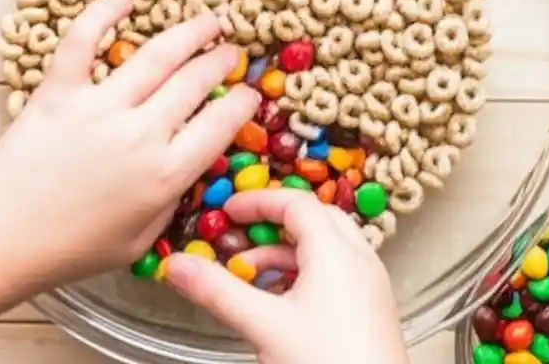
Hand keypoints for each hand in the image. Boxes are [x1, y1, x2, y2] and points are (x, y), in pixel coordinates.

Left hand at [0, 0, 260, 289]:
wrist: (3, 237)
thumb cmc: (73, 248)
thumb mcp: (141, 240)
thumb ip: (170, 200)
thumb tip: (188, 167)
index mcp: (166, 174)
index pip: (220, 125)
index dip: (242, 102)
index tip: (248, 92)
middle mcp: (140, 134)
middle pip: (195, 82)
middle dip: (220, 61)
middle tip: (231, 50)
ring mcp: (99, 108)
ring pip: (157, 55)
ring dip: (190, 33)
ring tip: (208, 21)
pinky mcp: (60, 92)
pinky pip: (84, 40)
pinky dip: (103, 12)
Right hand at [165, 189, 408, 363]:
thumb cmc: (328, 363)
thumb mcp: (263, 325)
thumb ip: (218, 291)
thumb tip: (178, 265)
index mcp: (336, 252)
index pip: (296, 204)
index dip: (258, 202)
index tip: (228, 212)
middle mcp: (359, 260)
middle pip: (313, 220)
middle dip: (272, 227)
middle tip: (239, 239)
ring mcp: (369, 284)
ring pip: (325, 249)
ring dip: (285, 255)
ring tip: (248, 280)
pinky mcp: (370, 308)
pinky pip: (336, 274)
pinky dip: (304, 275)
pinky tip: (279, 304)